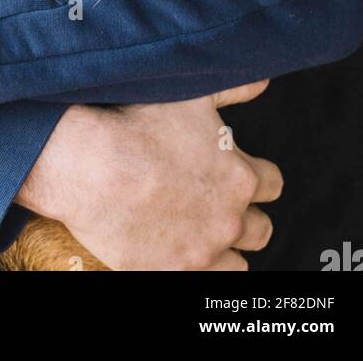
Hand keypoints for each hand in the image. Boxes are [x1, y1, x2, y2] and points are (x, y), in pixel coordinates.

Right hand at [16, 80, 281, 270]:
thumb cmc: (137, 124)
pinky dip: (194, 264)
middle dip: (242, 214)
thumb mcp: (191, 94)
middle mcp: (229, 219)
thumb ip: (234, 89)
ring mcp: (202, 251)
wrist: (90, 163)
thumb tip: (263, 81)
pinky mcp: (173, 272)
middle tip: (213, 200)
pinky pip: (203, 281)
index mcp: (240, 176)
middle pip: (260, 228)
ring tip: (195, 228)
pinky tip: (176, 247)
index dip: (253, 174)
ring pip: (237, 262)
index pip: (272, 184)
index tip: (232, 170)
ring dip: (223, 246)